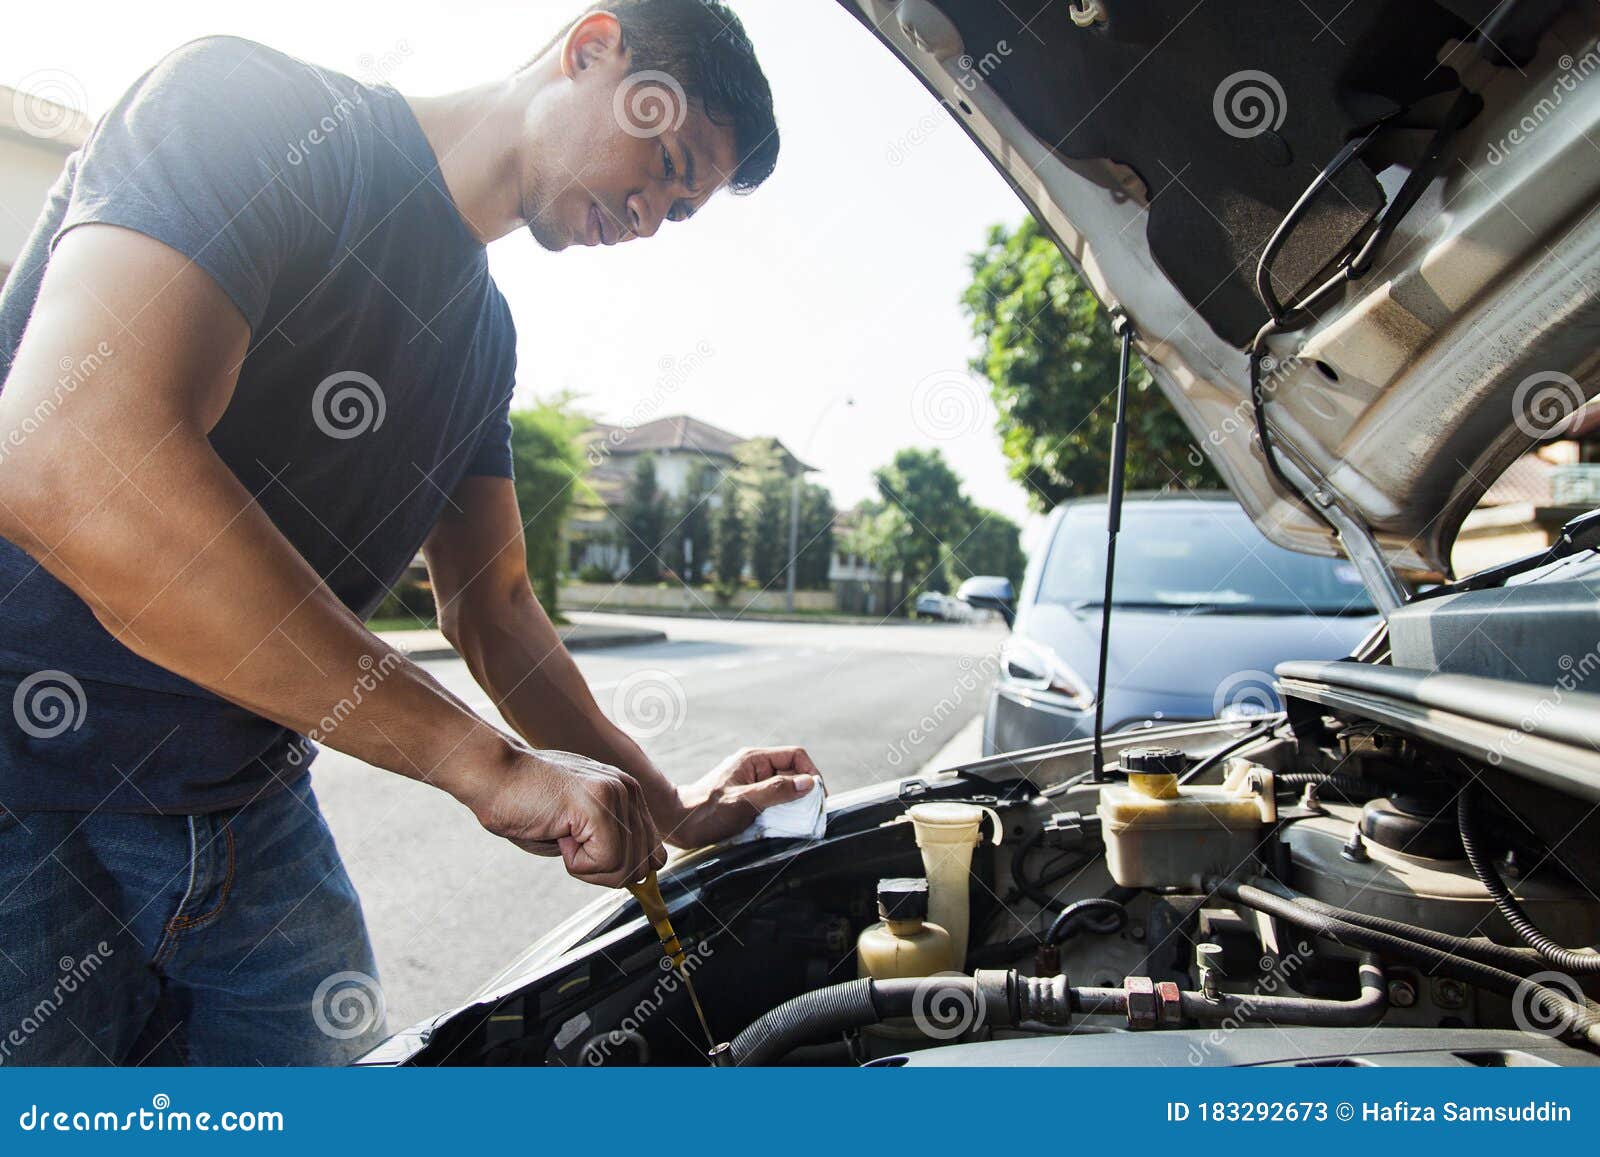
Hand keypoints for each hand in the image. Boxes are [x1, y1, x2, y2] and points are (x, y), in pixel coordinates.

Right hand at [468, 748, 665, 887]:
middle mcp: (629, 791)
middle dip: (604, 872)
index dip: (622, 870)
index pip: (653, 854)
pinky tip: (558, 833)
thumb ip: (609, 846)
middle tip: (569, 844)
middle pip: (643, 866)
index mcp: (628, 794)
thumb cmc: (524, 805)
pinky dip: (576, 863)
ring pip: (626, 868)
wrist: (492, 776)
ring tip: (562, 834)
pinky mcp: (600, 806)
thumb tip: (637, 877)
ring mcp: (618, 795)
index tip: (589, 858)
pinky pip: (606, 862)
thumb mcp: (576, 829)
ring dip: (587, 867)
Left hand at [660, 746, 822, 848]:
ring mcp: (752, 783)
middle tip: (811, 814)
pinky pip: (773, 801)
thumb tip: (808, 783)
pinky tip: (781, 826)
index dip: (811, 773)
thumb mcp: (745, 801)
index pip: (795, 756)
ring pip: (784, 789)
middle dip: (804, 792)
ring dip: (793, 805)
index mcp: (754, 759)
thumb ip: (777, 791)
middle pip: (792, 773)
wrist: (679, 824)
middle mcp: (755, 768)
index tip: (818, 796)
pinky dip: (781, 813)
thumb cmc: (707, 811)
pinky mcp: (749, 799)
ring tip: (797, 822)